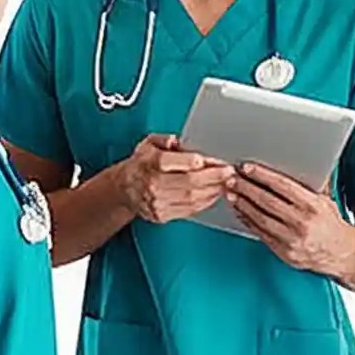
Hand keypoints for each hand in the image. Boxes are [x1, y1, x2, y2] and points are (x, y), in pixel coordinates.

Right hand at [114, 134, 233, 223]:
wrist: (125, 189)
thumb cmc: (142, 164)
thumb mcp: (149, 143)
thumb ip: (165, 140)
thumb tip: (176, 141)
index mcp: (150, 163)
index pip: (174, 163)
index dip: (196, 162)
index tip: (214, 161)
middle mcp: (153, 184)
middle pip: (189, 182)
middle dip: (214, 178)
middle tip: (229, 172)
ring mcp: (158, 202)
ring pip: (192, 198)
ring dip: (213, 191)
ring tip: (226, 183)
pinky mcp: (163, 214)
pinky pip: (190, 210)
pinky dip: (206, 202)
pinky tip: (214, 193)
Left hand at [227, 163, 354, 275]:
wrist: (340, 253)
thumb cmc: (331, 223)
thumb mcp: (326, 199)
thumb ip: (312, 182)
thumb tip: (302, 159)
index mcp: (313, 205)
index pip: (282, 186)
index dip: (261, 175)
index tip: (247, 168)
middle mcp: (302, 223)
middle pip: (266, 201)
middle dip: (246, 188)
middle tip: (232, 178)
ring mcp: (292, 240)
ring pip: (260, 218)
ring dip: (242, 204)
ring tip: (231, 193)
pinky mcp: (284, 252)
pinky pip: (260, 234)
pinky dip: (247, 221)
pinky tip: (240, 212)